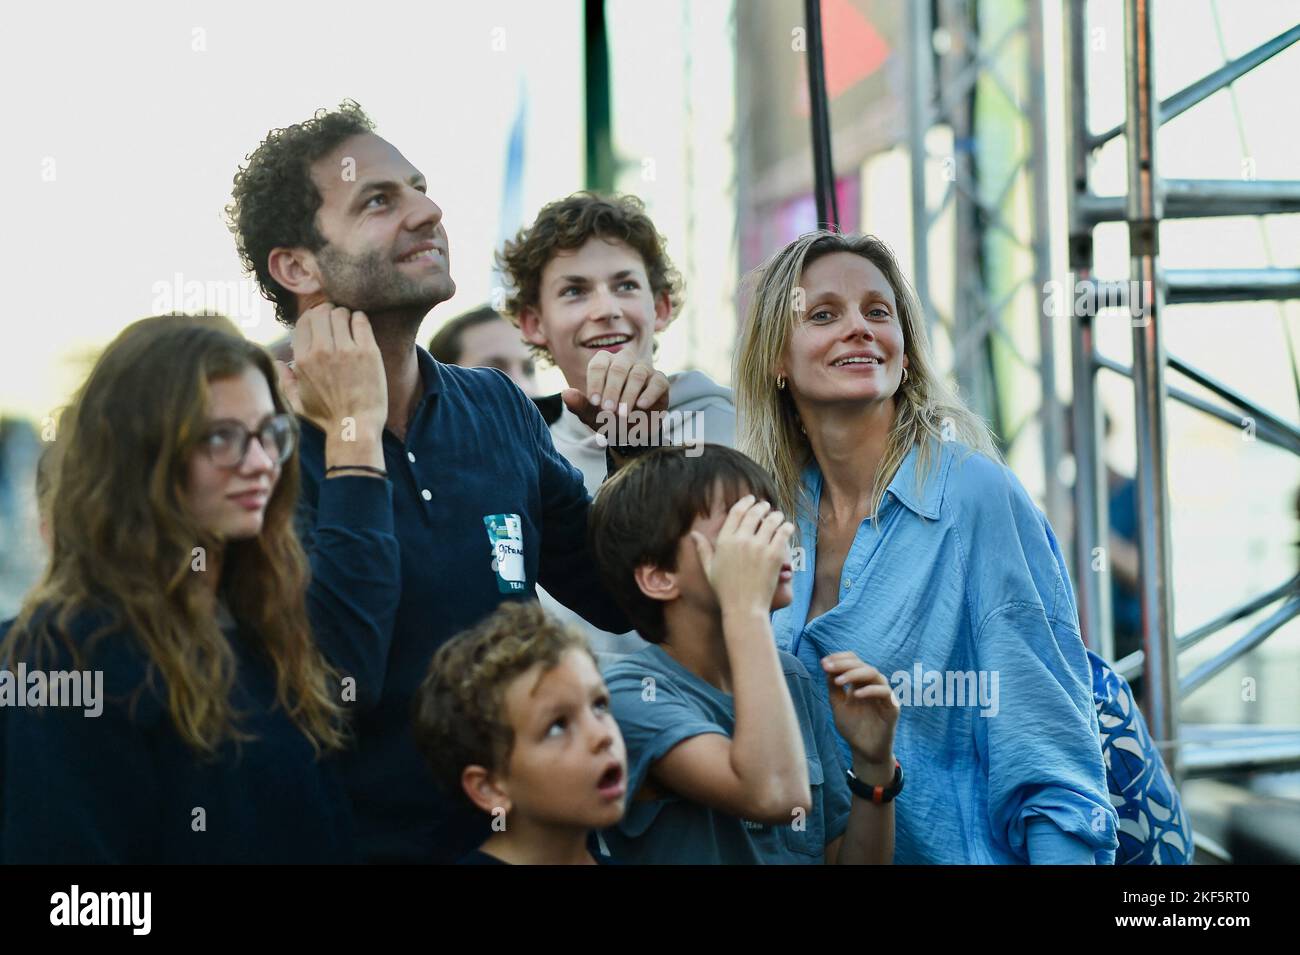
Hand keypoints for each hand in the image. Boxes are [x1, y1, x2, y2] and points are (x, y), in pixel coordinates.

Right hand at [275, 303, 386, 442]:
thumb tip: (278, 364)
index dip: (313, 318)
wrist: (355, 427)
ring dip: (345, 315)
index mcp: (302, 359)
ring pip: (341, 313)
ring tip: (349, 325)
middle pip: (322, 312)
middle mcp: (321, 350)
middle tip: (336, 320)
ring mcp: (345, 350)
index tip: (322, 324)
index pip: (304, 321)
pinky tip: (360, 327)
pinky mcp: (368, 351)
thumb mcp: (297, 402)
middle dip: (329, 313)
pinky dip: (360, 319)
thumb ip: (285, 381)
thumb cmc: (327, 418)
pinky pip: (361, 320)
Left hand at [561, 349, 669, 439]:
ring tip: (623, 414)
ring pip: (637, 374)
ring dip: (629, 395)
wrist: (632, 433)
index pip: (599, 365)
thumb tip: (565, 393)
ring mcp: (644, 369)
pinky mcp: (660, 381)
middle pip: (618, 367)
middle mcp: (625, 361)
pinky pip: (657, 381)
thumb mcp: (592, 415)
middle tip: (608, 410)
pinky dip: (649, 394)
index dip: (596, 383)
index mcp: (605, 363)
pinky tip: (641, 406)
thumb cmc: (610, 418)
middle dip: (612, 390)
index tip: (594, 402)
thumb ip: (579, 404)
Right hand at [690, 495, 793, 617]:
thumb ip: (703, 549)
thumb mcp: (709, 569)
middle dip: (761, 507)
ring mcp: (759, 547)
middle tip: (766, 506)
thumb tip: (693, 534)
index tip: (751, 499)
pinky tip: (787, 527)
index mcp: (724, 541)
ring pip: (771, 521)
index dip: (745, 503)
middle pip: (754, 513)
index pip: (736, 513)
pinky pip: (783, 533)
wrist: (744, 607)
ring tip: (778, 516)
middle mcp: (741, 540)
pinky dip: (786, 527)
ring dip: (775, 516)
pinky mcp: (775, 554)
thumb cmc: (725, 591)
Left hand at [822, 652, 898, 776]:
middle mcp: (873, 685)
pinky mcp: (892, 708)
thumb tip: (827, 666)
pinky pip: (885, 692)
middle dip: (843, 664)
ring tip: (838, 681)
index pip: (854, 661)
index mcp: (861, 682)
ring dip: (855, 674)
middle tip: (827, 668)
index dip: (840, 658)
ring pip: (874, 674)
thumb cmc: (852, 727)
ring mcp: (884, 695)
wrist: (864, 751)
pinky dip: (871, 690)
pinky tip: (856, 695)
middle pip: (863, 665)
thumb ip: (834, 688)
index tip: (824, 663)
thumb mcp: (838, 705)